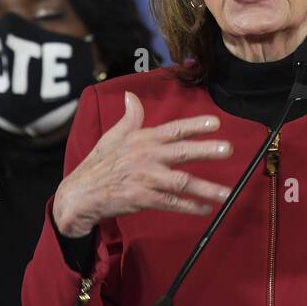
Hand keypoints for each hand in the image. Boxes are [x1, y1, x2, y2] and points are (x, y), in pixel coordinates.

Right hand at [52, 91, 232, 237]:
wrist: (79, 195)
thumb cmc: (98, 165)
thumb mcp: (112, 137)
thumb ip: (129, 118)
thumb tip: (131, 96)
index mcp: (142, 140)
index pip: (174, 129)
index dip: (195, 124)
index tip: (216, 122)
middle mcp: (146, 156)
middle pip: (182, 152)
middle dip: (207, 150)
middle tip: (228, 149)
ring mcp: (145, 178)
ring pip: (181, 182)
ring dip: (206, 188)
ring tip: (227, 192)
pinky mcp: (142, 199)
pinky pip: (171, 204)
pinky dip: (189, 207)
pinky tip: (205, 209)